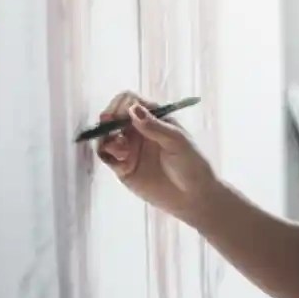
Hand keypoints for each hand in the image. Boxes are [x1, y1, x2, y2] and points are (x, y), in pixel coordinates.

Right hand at [95, 91, 219, 222]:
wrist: (192, 196)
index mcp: (154, 118)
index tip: (120, 114)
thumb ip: (154, 126)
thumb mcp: (177, 142)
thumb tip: (132, 108)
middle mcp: (138, 130)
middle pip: (113, 116)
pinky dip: (106, 152)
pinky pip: (106, 154)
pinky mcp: (122, 167)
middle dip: (108, 118)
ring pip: (106, 135)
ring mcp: (129, 148)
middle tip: (107, 123)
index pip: (130, 101)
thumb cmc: (191, 164)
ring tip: (121, 149)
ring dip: (106, 136)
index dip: (121, 104)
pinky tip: (121, 158)